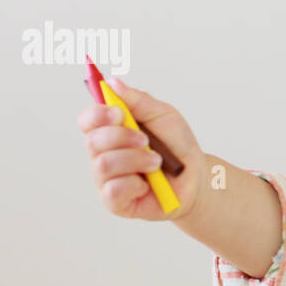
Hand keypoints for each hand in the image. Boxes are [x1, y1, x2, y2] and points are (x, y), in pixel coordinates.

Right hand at [78, 76, 206, 221]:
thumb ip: (138, 100)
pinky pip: (113, 190)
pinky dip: (134, 184)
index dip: (98, 115)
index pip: (88, 120)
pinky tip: (146, 184)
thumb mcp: (164, 116)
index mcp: (111, 131)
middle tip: (147, 140)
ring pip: (104, 165)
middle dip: (122, 138)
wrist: (197, 178)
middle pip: (93, 142)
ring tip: (156, 162)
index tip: (120, 113)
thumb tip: (111, 84)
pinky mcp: (115, 201)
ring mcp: (107, 179)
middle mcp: (104, 154)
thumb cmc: (178, 147)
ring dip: (135, 160)